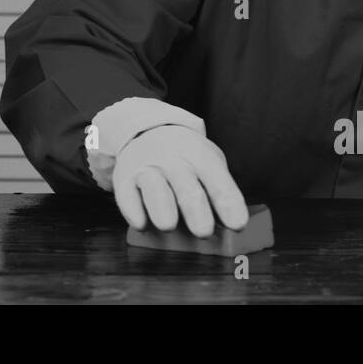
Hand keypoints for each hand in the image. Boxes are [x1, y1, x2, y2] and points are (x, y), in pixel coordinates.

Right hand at [112, 125, 247, 236]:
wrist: (146, 131)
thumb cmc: (185, 159)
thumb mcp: (206, 163)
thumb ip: (216, 191)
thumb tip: (229, 229)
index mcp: (199, 156)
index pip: (217, 180)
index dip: (228, 202)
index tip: (237, 225)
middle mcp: (173, 161)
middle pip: (186, 187)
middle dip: (196, 210)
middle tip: (204, 232)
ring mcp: (147, 168)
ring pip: (154, 188)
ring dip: (162, 207)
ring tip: (168, 226)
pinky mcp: (124, 179)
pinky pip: (126, 195)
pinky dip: (133, 210)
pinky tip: (140, 224)